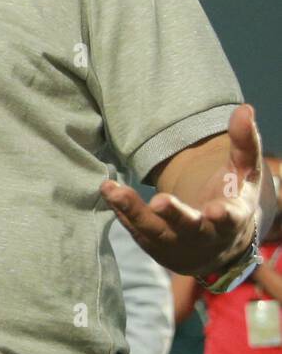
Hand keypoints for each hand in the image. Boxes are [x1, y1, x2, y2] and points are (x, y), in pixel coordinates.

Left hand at [102, 104, 263, 275]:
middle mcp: (204, 237)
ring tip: (113, 190)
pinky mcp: (153, 245)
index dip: (223, 216)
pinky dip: (121, 213)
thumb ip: (245, 143)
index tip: (215, 211)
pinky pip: (135, 230)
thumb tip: (245, 108)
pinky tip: (108, 191)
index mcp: (231, 220)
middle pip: (187, 228)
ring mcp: (176, 244)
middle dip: (174, 215)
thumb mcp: (243, 173)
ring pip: (153, 231)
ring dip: (133, 211)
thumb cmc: (230, 198)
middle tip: (159, 201)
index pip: (230, 220)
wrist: (216, 244)